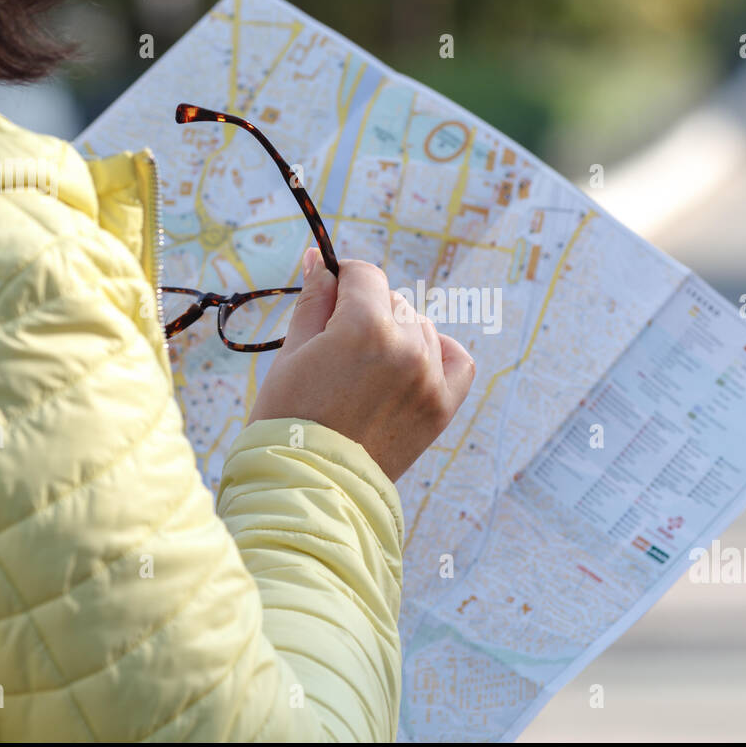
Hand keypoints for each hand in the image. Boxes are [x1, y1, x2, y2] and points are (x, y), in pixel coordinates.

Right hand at [249, 248, 475, 481]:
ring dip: (396, 335)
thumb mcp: (292, 352)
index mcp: (366, 326)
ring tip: (364, 368)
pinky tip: (416, 360)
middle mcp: (407, 347)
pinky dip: (440, 353)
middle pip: (392, 301)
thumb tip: (318, 258)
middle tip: (336, 347)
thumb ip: (313, 300)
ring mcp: (429, 379)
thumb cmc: (287, 418)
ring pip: (420, 327)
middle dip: (364, 312)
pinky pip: (458, 361)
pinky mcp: (441, 408)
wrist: (307, 488)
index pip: (364, 275)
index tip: (327, 299)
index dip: (342, 282)